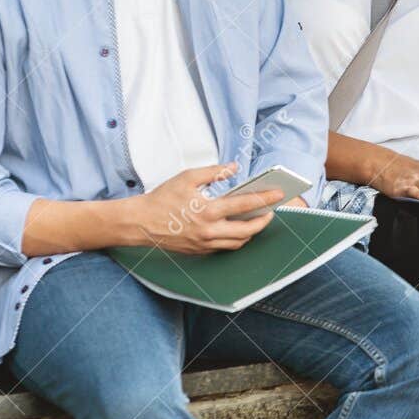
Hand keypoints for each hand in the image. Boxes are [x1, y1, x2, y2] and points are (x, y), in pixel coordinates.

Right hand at [130, 162, 282, 253]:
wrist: (139, 223)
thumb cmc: (161, 199)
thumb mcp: (187, 178)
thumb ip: (214, 171)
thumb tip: (234, 168)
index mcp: (208, 211)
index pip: (245, 205)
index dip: (265, 199)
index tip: (278, 194)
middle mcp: (208, 231)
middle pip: (248, 231)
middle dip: (264, 221)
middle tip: (271, 211)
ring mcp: (204, 244)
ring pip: (237, 242)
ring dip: (251, 232)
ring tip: (257, 220)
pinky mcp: (199, 251)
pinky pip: (224, 247)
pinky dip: (235, 239)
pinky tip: (238, 228)